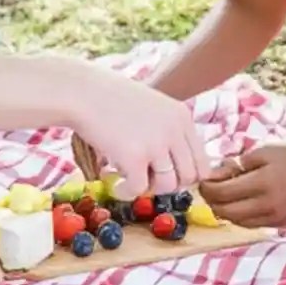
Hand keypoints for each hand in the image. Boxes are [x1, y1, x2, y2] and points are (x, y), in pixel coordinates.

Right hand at [69, 67, 211, 198]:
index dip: (184, 176)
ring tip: (128, 177)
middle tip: (146, 178)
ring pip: (167, 186)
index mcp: (182, 117)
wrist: (83, 92)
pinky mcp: (134, 157)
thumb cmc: (112, 100)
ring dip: (148, 188)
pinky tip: (114, 183)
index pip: (202, 164)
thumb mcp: (153, 108)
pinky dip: (127, 192)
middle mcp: (174, 130)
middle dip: (168, 184)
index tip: (165, 176)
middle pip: (189, 178)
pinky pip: (139, 190)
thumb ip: (168, 133)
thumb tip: (175, 172)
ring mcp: (156, 144)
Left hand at [198, 138, 285, 227]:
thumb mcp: (261, 153)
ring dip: (225, 211)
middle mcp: (268, 205)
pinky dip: (241, 216)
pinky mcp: (282, 223)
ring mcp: (276, 218)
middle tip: (209, 190)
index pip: (222, 193)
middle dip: (212, 202)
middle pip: (225, 212)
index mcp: (262, 183)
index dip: (207, 189)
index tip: (203, 181)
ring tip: (223, 196)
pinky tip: (241, 203)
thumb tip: (213, 176)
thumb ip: (235, 166)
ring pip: (237, 222)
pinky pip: (252, 225)